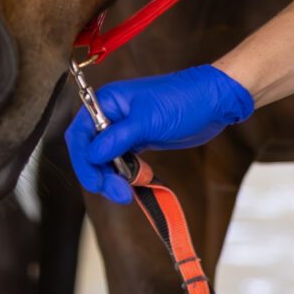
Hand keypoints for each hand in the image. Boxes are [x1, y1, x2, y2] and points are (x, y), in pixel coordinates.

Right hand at [64, 65, 254, 203]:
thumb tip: (92, 155)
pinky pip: (123, 163)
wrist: (214, 102)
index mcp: (107, 102)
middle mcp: (112, 115)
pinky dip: (127, 175)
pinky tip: (140, 181)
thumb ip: (118, 138)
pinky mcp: (139, 141)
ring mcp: (125, 130)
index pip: (79, 135)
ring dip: (114, 179)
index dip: (82, 161)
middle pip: (90, 152)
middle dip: (100, 174)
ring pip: (106, 161)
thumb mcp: (148, 119)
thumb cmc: (183, 100)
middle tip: (119, 192)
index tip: (95, 181)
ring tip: (130, 191)